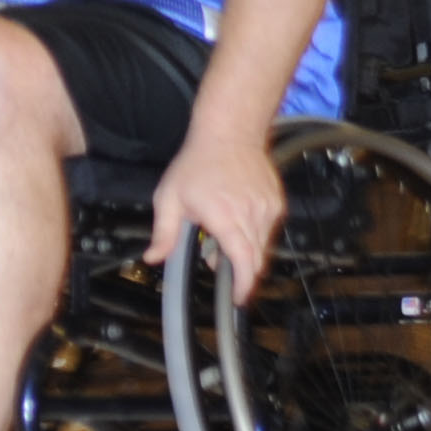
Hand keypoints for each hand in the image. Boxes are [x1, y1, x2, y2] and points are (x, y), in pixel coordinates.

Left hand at [150, 130, 287, 304]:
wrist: (229, 132)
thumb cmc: (197, 163)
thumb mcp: (169, 197)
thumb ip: (163, 233)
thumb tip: (153, 258)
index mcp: (225, 217)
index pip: (243, 261)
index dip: (242, 284)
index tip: (237, 297)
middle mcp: (251, 214)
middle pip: (254, 259)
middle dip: (238, 270)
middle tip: (217, 262)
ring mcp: (267, 208)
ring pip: (262, 246)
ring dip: (245, 250)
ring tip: (223, 232)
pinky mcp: (276, 202)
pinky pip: (268, 230)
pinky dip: (254, 233)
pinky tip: (237, 218)